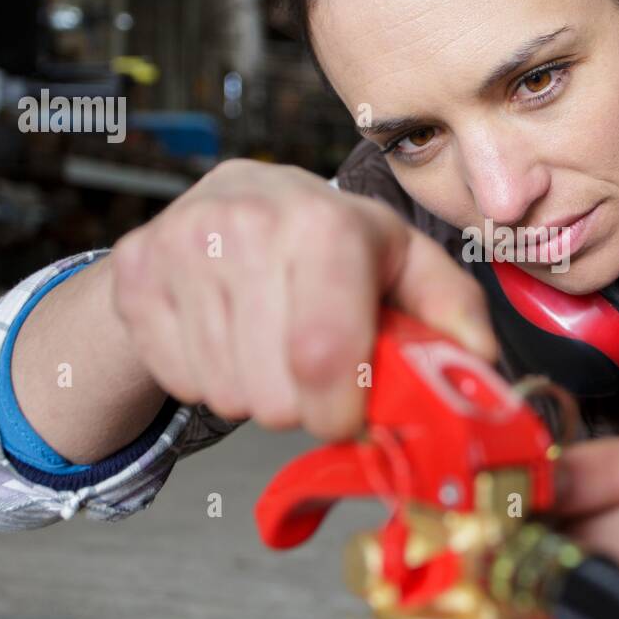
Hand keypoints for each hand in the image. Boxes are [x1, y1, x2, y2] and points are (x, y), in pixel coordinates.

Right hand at [108, 158, 497, 437]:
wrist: (225, 205)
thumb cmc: (329, 243)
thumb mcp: (403, 262)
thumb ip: (451, 310)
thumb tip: (482, 365)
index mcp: (324, 222)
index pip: (324, 356)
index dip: (342, 410)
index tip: (350, 413)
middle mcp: (245, 225)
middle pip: (274, 394)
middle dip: (302, 402)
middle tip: (310, 365)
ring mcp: (181, 247)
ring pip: (226, 395)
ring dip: (257, 391)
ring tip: (269, 343)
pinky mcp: (136, 276)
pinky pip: (180, 382)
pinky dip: (209, 380)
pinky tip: (228, 335)